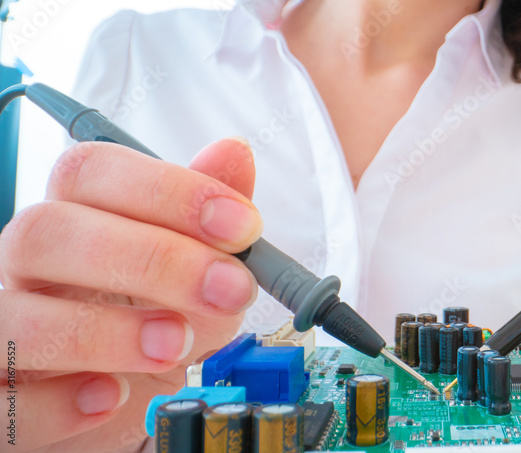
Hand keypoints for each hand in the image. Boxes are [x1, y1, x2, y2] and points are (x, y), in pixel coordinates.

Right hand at [0, 137, 261, 451]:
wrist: (125, 405)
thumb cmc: (155, 325)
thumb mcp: (201, 276)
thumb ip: (213, 222)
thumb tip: (233, 153)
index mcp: (74, 218)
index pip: (89, 171)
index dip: (169, 190)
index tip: (242, 224)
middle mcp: (24, 267)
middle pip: (46, 231)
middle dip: (150, 258)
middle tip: (227, 289)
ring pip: (11, 317)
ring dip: (102, 332)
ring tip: (176, 345)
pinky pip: (0, 404)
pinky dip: (54, 405)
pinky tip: (109, 397)